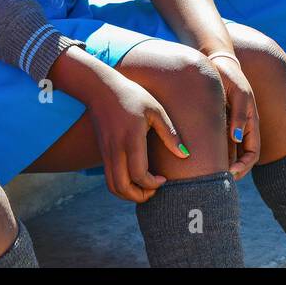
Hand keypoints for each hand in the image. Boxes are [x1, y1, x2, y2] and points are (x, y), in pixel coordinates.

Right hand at [84, 67, 187, 202]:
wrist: (99, 88)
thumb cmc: (132, 96)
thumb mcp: (155, 110)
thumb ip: (170, 133)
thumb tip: (185, 155)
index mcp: (131, 139)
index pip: (139, 174)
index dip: (152, 184)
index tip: (164, 179)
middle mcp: (115, 149)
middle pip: (122, 187)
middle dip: (140, 196)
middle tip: (154, 190)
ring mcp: (106, 152)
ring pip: (113, 186)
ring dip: (129, 195)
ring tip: (145, 187)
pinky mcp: (102, 153)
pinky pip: (109, 179)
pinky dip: (121, 187)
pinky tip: (135, 178)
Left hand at [208, 55, 258, 178]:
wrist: (214, 60)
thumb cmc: (229, 74)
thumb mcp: (239, 92)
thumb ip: (240, 115)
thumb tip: (238, 138)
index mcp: (251, 123)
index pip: (252, 154)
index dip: (243, 167)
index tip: (229, 173)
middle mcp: (241, 127)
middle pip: (240, 158)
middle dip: (231, 172)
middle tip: (214, 181)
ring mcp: (229, 125)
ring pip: (228, 153)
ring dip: (220, 165)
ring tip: (204, 174)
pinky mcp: (217, 121)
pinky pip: (216, 142)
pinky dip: (211, 152)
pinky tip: (196, 158)